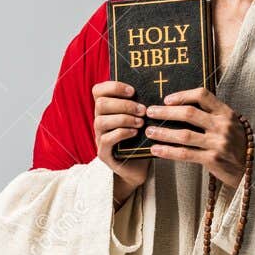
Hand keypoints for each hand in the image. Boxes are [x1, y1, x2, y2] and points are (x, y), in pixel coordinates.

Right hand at [92, 80, 149, 204]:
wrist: (139, 168)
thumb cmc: (141, 140)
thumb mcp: (141, 119)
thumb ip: (141, 105)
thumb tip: (155, 89)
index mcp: (106, 110)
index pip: (99, 91)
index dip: (114, 87)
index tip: (133, 91)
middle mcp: (100, 121)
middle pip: (100, 104)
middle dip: (124, 104)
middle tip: (142, 110)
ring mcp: (99, 137)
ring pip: (101, 121)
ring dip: (123, 119)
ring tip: (141, 123)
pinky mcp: (103, 153)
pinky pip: (106, 139)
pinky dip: (121, 133)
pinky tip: (135, 133)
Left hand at [144, 87, 248, 187]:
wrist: (251, 167)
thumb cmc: (235, 144)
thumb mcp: (229, 123)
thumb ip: (211, 115)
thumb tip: (180, 108)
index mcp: (226, 112)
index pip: (202, 95)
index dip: (182, 95)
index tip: (167, 100)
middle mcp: (222, 125)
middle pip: (189, 113)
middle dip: (166, 112)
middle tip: (150, 112)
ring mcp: (218, 143)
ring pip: (184, 135)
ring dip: (163, 132)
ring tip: (149, 131)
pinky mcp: (213, 159)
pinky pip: (186, 154)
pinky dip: (168, 151)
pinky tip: (156, 150)